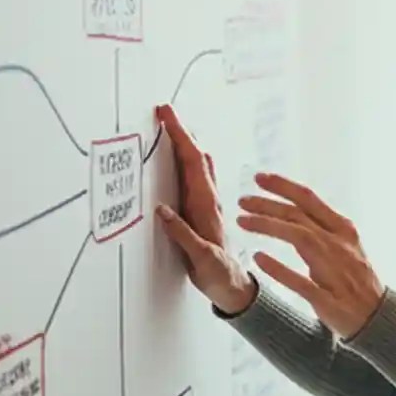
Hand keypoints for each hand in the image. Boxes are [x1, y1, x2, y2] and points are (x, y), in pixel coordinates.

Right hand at [154, 104, 256, 314]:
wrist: (232, 285)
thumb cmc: (218, 273)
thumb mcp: (201, 258)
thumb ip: (183, 236)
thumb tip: (164, 211)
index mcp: (207, 203)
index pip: (192, 160)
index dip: (180, 136)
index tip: (167, 115)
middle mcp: (208, 197)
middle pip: (194, 155)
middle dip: (180, 131)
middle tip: (164, 111)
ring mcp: (206, 201)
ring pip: (196, 164)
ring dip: (184, 143)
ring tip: (170, 125)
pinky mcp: (202, 208)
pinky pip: (193, 176)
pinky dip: (184, 160)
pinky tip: (179, 157)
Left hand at [237, 173, 385, 338]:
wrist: (378, 317)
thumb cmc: (357, 280)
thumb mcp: (346, 245)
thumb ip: (322, 227)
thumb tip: (295, 209)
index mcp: (343, 229)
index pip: (309, 199)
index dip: (282, 186)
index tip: (258, 177)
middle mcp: (339, 245)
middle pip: (298, 215)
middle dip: (267, 204)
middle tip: (242, 200)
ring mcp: (334, 271)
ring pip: (299, 238)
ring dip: (269, 226)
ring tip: (243, 221)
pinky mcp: (327, 299)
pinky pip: (299, 281)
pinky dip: (278, 268)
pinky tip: (258, 258)